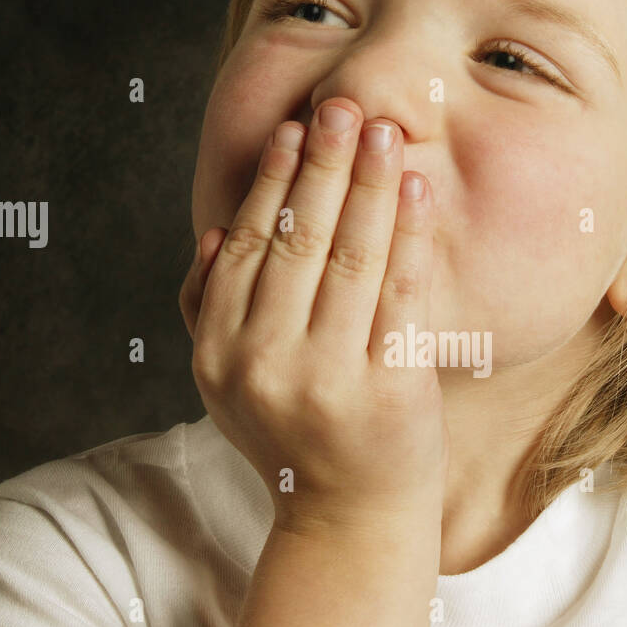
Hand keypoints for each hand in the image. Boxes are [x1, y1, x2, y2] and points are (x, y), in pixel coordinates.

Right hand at [178, 99, 448, 533]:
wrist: (348, 521)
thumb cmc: (292, 439)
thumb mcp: (226, 385)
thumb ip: (208, 312)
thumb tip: (215, 233)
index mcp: (218, 354)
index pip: (247, 246)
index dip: (273, 182)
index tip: (295, 130)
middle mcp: (264, 364)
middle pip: (298, 241)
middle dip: (324, 165)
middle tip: (345, 106)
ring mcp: (329, 379)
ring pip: (350, 259)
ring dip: (370, 185)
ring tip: (386, 131)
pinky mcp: (390, 390)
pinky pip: (402, 295)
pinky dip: (410, 237)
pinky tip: (417, 192)